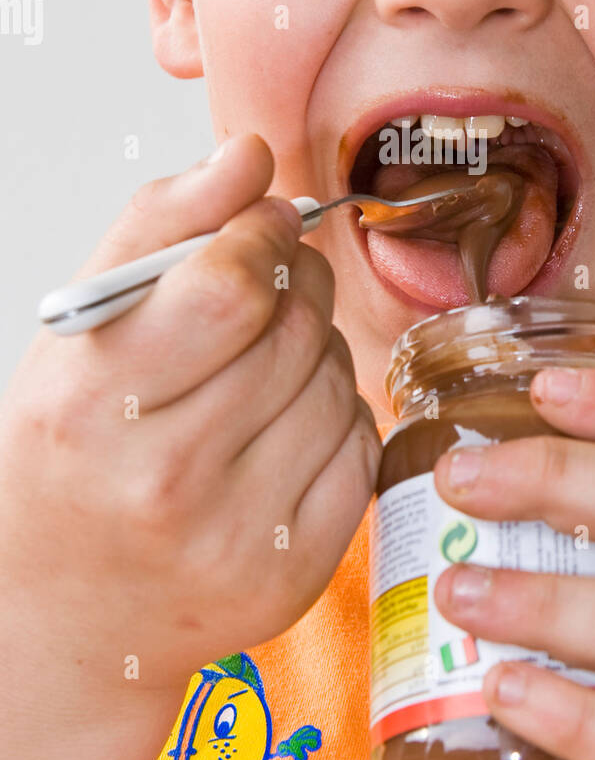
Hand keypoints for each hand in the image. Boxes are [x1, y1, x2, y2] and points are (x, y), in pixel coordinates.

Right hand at [0, 133, 379, 759]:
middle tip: (268, 287)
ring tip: (264, 361)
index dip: (264, 235)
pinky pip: (361, 447)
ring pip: (336, 381)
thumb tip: (251, 155)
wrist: (67, 604)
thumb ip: (162, 224)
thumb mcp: (84, 327)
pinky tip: (285, 422)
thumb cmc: (73, 447)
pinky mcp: (290, 577)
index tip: (264, 224)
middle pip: (293, 330)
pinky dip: (337, 415)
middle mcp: (161, 481)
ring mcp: (233, 539)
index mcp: (91, 404)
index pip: (228, 287)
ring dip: (316, 347)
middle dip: (296, 282)